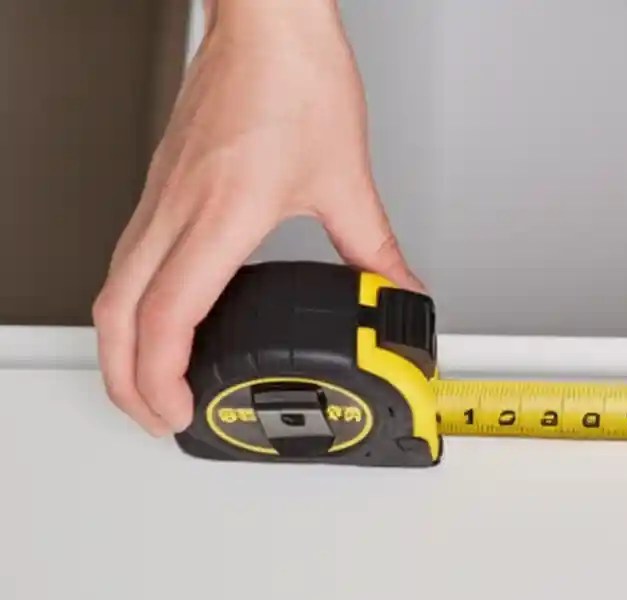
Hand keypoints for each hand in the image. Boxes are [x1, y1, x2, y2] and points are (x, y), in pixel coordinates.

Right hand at [93, 1, 421, 436]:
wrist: (267, 23)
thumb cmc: (295, 79)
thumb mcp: (347, 179)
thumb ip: (374, 250)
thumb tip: (396, 291)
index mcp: (220, 216)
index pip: (169, 317)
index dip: (163, 379)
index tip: (179, 413)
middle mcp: (176, 211)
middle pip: (117, 317)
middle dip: (126, 382)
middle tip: (154, 417)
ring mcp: (160, 198)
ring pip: (113, 287)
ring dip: (121, 346)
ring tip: (150, 382)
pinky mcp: (161, 185)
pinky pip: (128, 259)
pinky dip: (133, 306)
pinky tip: (161, 316)